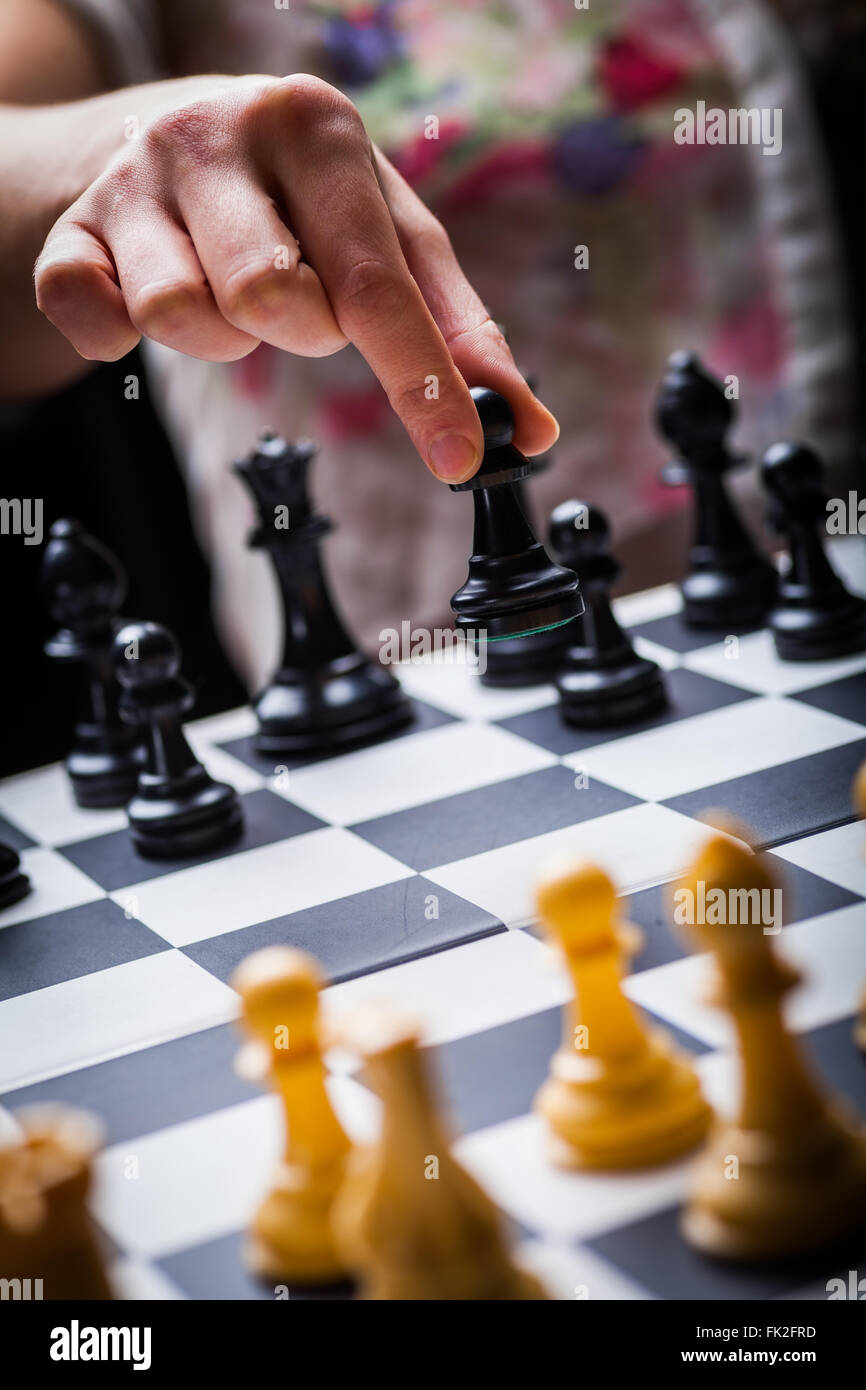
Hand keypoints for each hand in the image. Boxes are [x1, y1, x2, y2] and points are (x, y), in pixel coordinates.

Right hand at [34, 74, 557, 480]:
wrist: (160, 128)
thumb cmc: (301, 198)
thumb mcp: (388, 236)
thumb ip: (458, 331)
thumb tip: (527, 430)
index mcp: (317, 129)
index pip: (378, 282)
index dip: (422, 382)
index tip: (461, 458)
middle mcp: (218, 133)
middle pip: (274, 302)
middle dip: (299, 331)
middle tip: (295, 297)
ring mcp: (134, 176)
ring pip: (183, 316)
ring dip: (221, 340)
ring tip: (227, 292)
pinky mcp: (72, 226)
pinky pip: (87, 314)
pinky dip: (117, 335)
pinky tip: (143, 301)